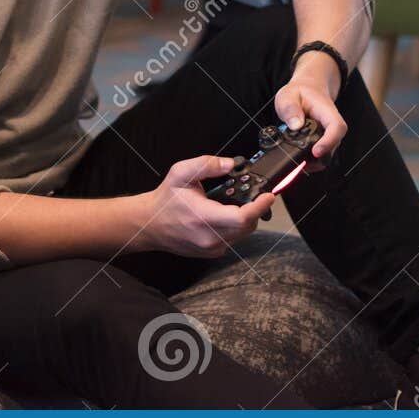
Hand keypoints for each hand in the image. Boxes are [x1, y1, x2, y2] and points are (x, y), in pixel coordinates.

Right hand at [135, 156, 273, 257]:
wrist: (149, 224)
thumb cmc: (165, 199)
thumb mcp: (180, 173)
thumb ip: (206, 165)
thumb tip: (230, 164)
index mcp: (204, 218)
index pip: (242, 217)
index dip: (260, 206)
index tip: (269, 195)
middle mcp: (210, 238)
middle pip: (248, 225)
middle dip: (255, 209)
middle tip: (254, 194)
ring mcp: (212, 248)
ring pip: (243, 233)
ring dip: (246, 218)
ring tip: (236, 203)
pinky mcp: (213, 253)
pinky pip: (234, 239)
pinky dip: (236, 226)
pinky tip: (224, 215)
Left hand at [273, 57, 347, 170]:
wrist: (309, 90)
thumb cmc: (300, 92)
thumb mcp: (288, 95)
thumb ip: (290, 108)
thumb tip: (295, 124)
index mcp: (327, 111)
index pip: (336, 127)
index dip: (329, 142)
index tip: (316, 151)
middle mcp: (332, 125)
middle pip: (334, 146)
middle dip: (319, 157)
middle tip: (300, 162)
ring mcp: (329, 135)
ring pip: (328, 154)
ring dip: (314, 161)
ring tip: (297, 161)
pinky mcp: (324, 142)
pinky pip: (322, 155)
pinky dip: (311, 160)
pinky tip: (299, 159)